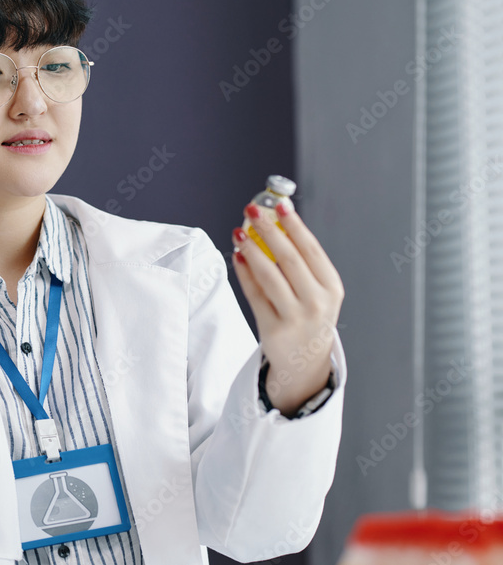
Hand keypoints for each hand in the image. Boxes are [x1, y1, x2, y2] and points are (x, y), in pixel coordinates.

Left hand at [231, 201, 343, 415]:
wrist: (306, 363)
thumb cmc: (309, 315)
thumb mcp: (317, 290)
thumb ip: (300, 261)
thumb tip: (273, 220)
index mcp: (332, 288)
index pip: (311, 249)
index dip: (294, 225)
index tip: (279, 204)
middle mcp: (317, 302)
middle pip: (289, 259)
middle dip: (268, 231)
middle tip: (252, 210)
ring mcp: (295, 318)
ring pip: (269, 276)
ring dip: (251, 250)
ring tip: (238, 232)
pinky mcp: (273, 330)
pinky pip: (254, 295)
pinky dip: (243, 273)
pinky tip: (237, 256)